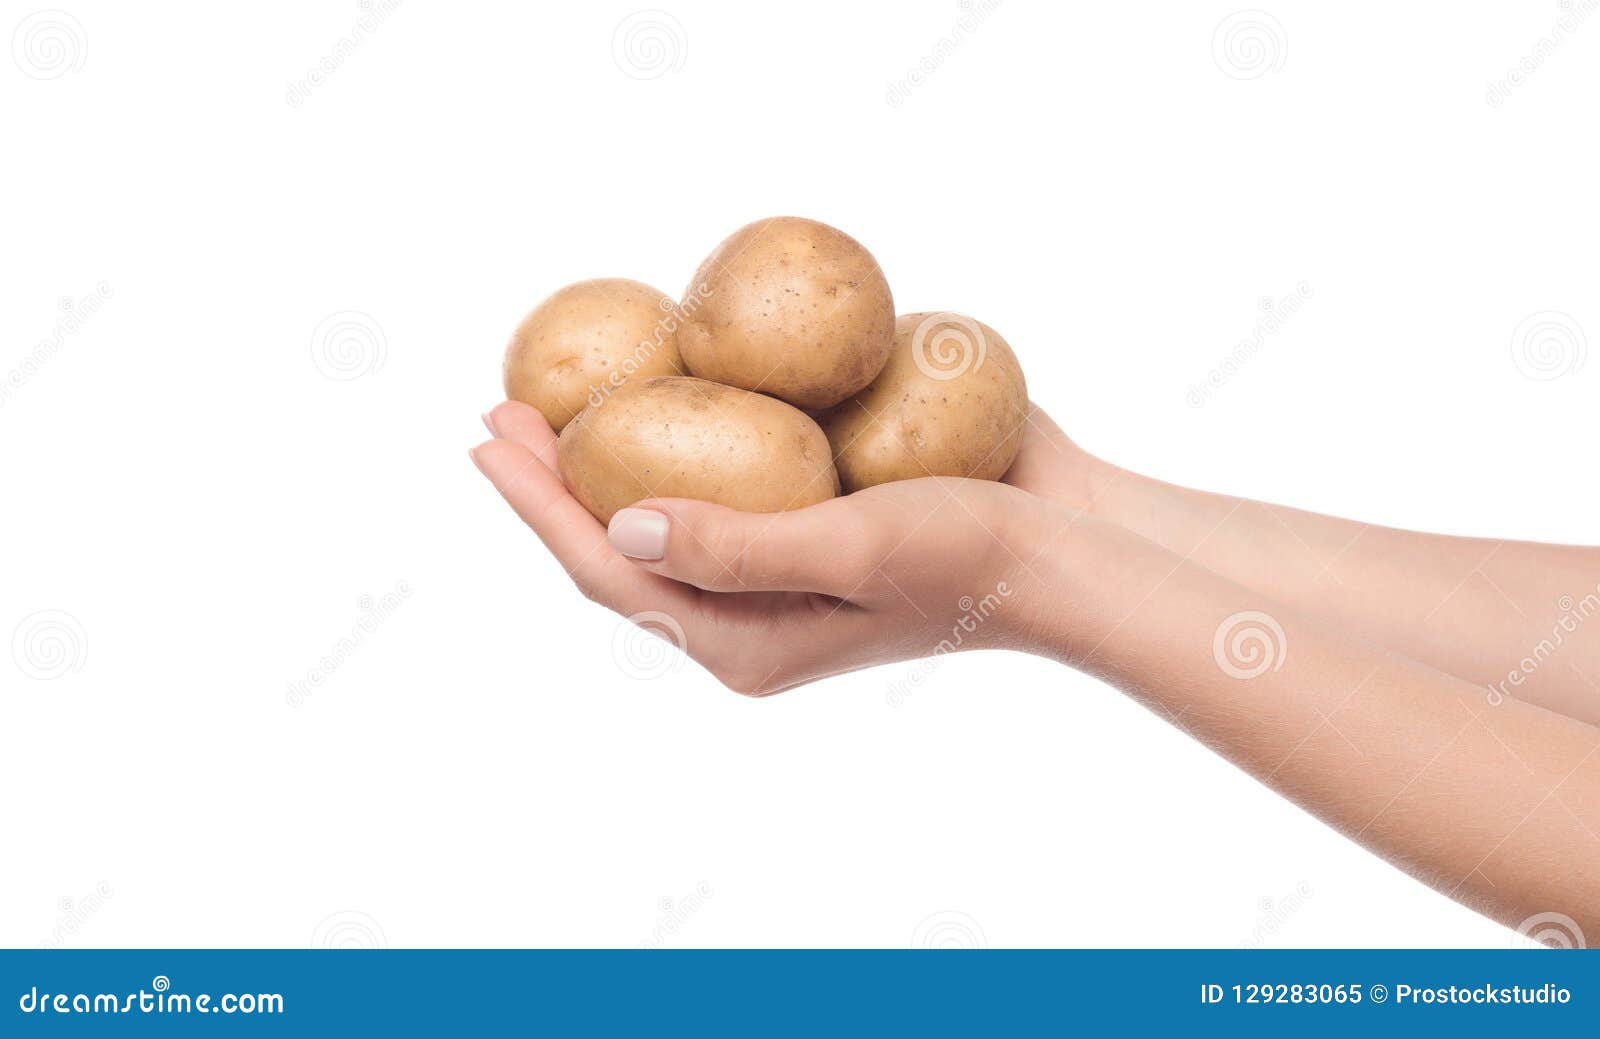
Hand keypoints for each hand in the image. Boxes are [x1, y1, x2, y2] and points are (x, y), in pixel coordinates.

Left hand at [471, 400, 1074, 694]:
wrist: (1069, 545)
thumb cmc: (969, 555)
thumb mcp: (849, 548)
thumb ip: (734, 545)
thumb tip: (621, 527)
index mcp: (742, 638)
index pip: (611, 569)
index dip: (541, 507)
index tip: (488, 439)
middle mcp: (748, 608)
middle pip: (624, 540)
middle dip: (557, 480)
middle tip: (502, 410)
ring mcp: (779, 565)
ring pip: (668, 509)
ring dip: (611, 456)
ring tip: (559, 399)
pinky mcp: (813, 522)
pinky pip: (727, 480)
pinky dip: (683, 438)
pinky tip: (665, 388)